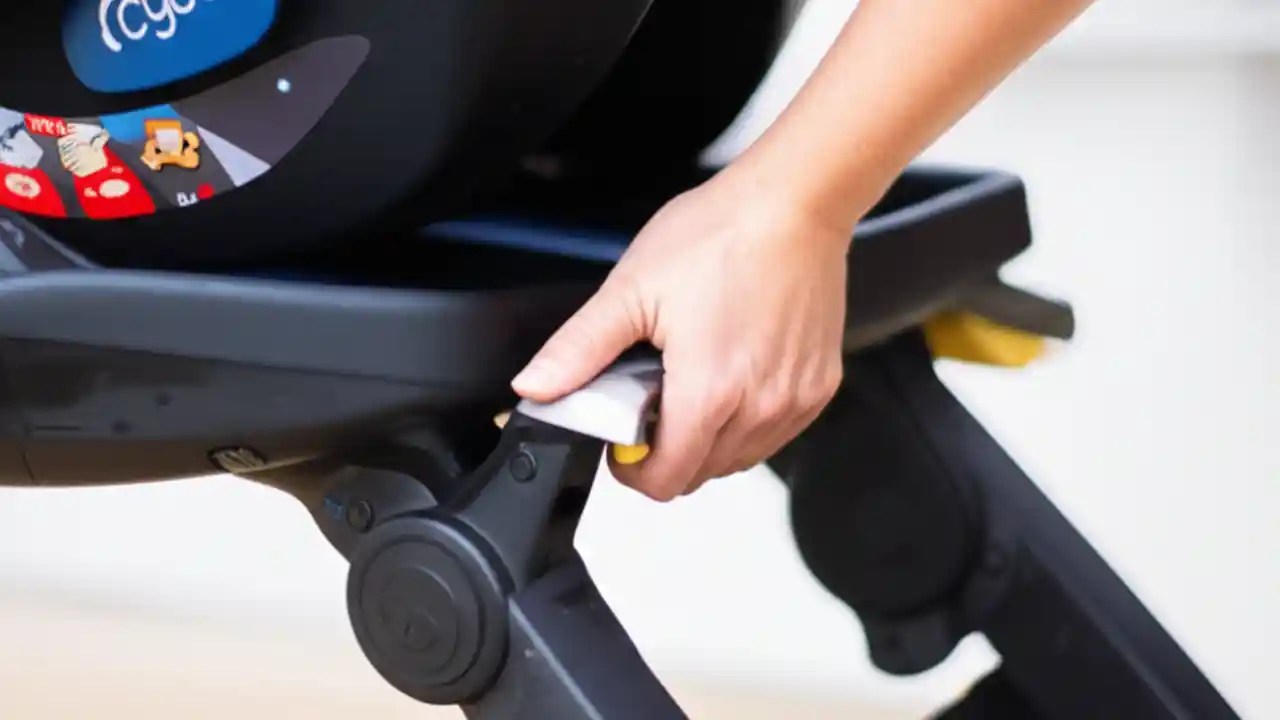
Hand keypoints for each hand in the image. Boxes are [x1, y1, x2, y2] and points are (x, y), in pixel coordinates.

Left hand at [511, 169, 850, 500]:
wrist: (794, 202)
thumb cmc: (722, 234)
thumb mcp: (631, 288)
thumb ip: (578, 349)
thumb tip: (533, 388)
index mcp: (708, 393)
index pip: (666, 481)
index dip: (633, 469)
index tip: (624, 440)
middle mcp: (759, 408)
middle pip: (700, 474)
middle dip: (668, 448)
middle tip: (656, 393)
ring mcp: (795, 401)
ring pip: (738, 458)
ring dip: (708, 438)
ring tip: (695, 377)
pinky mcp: (819, 389)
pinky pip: (774, 434)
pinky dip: (747, 420)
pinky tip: (733, 372)